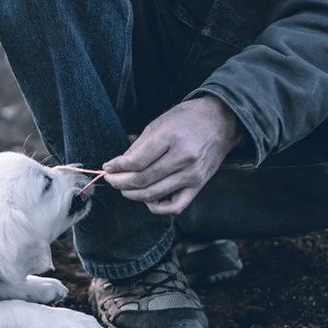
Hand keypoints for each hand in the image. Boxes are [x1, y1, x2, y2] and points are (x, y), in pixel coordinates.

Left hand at [102, 95, 242, 215]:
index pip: (136, 161)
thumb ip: (138, 146)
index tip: (108, 167)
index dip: (117, 167)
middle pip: (143, 180)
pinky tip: (147, 200)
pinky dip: (157, 207)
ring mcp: (192, 174)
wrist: (220, 122)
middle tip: (111, 179)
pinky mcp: (199, 185)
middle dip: (120, 182)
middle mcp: (183, 158)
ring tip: (123, 188)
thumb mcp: (159, 123)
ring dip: (133, 194)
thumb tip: (118, 165)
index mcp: (170, 137)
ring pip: (154, 194)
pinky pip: (175, 206)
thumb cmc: (186, 120)